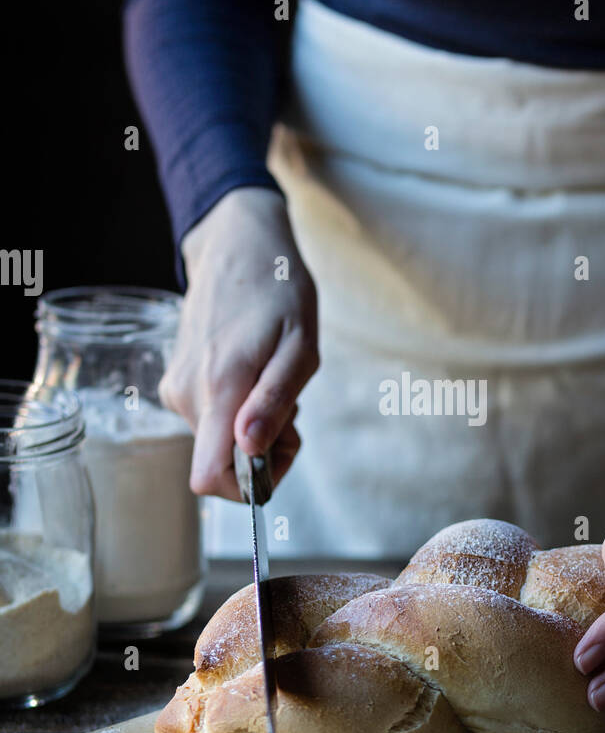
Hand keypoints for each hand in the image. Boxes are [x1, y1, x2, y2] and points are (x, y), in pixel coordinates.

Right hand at [160, 186, 318, 499]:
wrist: (237, 247)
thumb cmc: (279, 294)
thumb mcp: (299, 348)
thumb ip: (273, 402)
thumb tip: (248, 450)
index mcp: (219, 389)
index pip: (208, 476)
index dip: (247, 485)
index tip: (281, 450)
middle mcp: (187, 396)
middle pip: (221, 462)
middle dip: (263, 450)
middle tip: (291, 406)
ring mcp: (177, 388)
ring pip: (218, 440)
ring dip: (253, 425)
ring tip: (272, 379)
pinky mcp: (176, 381)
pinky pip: (210, 419)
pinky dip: (237, 409)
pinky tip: (252, 371)